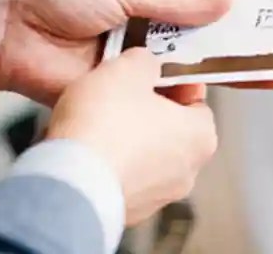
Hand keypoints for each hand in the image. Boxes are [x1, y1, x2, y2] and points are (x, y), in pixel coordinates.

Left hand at [0, 0, 272, 104]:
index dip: (228, 21)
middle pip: (192, 49)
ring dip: (205, 79)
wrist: (4, 24)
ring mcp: (126, 69)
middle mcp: (138, 35)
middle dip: (229, 54)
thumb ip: (177, 3)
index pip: (194, 13)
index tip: (267, 25)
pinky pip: (147, 102)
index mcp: (141, 2)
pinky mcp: (111, 96)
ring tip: (249, 75)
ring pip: (175, 78)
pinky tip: (198, 102)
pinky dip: (171, 103)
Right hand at [46, 48, 216, 225]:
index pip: (197, 101)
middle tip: (121, 93)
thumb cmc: (105, 126)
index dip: (172, 82)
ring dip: (127, 140)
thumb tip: (145, 64)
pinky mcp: (128, 211)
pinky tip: (88, 150)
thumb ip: (146, 61)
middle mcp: (186, 172)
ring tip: (98, 122)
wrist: (71, 181)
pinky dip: (110, 165)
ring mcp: (157, 196)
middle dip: (147, 111)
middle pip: (172, 130)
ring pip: (146, 156)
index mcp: (201, 136)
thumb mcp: (129, 68)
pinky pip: (122, 178)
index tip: (152, 73)